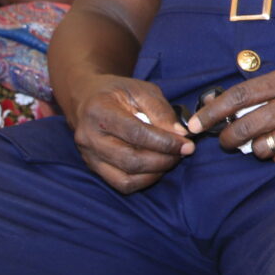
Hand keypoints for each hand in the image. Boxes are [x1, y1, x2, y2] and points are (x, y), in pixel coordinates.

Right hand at [64, 74, 193, 193]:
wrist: (87, 99)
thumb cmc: (118, 92)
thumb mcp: (141, 90)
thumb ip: (161, 111)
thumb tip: (180, 134)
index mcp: (99, 111)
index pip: (136, 133)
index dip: (165, 142)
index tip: (187, 144)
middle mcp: (89, 136)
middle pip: (130, 160)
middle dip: (164, 159)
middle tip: (183, 152)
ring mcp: (89, 155)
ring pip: (126, 177)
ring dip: (156, 172)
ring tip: (171, 158)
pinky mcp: (94, 167)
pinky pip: (121, 184)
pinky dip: (144, 180)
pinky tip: (157, 168)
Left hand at [187, 63, 274, 161]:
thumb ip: (268, 87)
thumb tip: (227, 104)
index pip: (239, 95)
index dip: (213, 111)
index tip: (196, 123)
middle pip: (246, 125)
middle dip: (227, 138)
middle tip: (223, 141)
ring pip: (261, 147)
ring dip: (253, 149)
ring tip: (258, 143)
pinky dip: (274, 156)